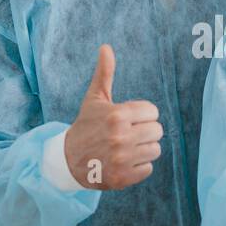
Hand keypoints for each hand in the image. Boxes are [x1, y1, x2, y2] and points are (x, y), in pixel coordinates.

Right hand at [64, 45, 162, 189]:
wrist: (67, 160)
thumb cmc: (86, 126)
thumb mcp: (94, 99)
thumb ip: (104, 73)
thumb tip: (106, 47)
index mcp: (116, 114)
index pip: (153, 111)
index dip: (142, 114)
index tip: (127, 119)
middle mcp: (120, 136)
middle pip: (157, 131)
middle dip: (145, 131)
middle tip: (128, 134)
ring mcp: (121, 158)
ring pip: (155, 150)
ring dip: (143, 149)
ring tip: (126, 148)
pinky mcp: (122, 177)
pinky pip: (148, 168)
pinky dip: (138, 166)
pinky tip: (124, 162)